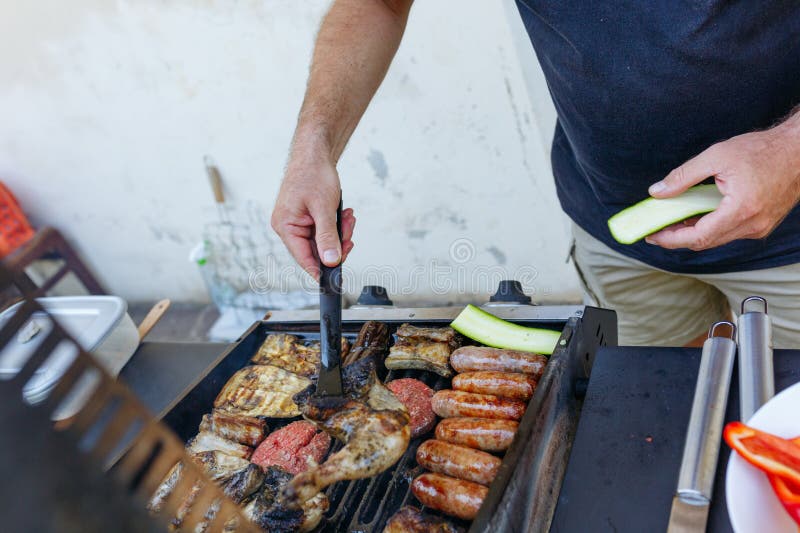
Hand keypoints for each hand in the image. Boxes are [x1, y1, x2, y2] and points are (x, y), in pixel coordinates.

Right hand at [271, 146, 355, 279]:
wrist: (314, 152)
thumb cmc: (313, 174)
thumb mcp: (324, 208)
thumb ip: (327, 237)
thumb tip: (331, 262)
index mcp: (285, 226)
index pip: (303, 259)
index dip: (321, 270)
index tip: (337, 279)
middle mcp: (287, 227)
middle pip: (315, 251)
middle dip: (336, 244)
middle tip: (350, 233)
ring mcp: (296, 222)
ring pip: (322, 241)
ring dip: (338, 233)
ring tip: (348, 218)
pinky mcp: (305, 218)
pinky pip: (322, 230)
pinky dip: (336, 225)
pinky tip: (343, 214)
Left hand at [645, 116, 799, 250]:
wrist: (799, 151)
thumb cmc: (762, 150)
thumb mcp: (716, 156)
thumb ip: (683, 176)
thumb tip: (657, 192)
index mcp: (741, 210)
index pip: (698, 237)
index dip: (671, 239)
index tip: (652, 236)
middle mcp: (753, 225)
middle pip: (705, 242)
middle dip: (677, 238)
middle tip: (656, 230)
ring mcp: (760, 228)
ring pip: (717, 239)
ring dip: (693, 233)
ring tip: (672, 222)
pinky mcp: (762, 225)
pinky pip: (729, 233)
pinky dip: (710, 228)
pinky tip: (696, 216)